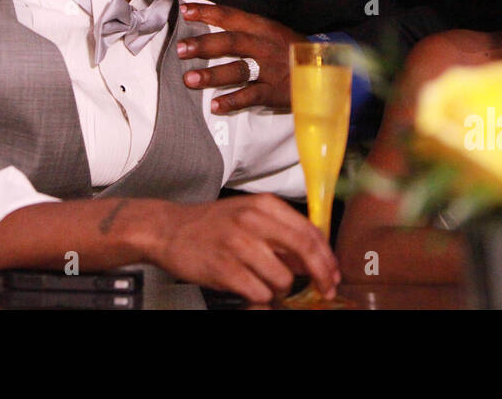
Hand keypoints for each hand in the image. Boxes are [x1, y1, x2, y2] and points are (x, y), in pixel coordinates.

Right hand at [150, 194, 339, 303]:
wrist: (168, 229)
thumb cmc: (211, 224)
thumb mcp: (248, 214)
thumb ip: (281, 231)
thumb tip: (313, 257)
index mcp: (263, 205)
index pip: (309, 231)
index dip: (327, 256)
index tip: (333, 272)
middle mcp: (253, 221)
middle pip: (304, 251)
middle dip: (321, 275)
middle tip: (326, 288)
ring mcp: (238, 245)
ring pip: (283, 278)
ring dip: (281, 288)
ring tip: (267, 283)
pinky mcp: (224, 269)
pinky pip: (259, 292)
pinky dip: (261, 296)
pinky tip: (251, 288)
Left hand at [177, 3, 305, 112]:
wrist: (328, 71)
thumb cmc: (292, 52)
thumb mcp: (272, 33)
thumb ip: (246, 30)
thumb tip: (211, 25)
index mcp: (263, 28)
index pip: (232, 16)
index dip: (208, 12)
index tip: (185, 11)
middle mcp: (265, 45)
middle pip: (232, 42)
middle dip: (205, 44)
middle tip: (180, 49)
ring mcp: (271, 69)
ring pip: (239, 69)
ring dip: (213, 74)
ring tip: (189, 79)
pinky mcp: (276, 91)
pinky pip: (252, 95)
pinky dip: (233, 101)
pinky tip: (215, 106)